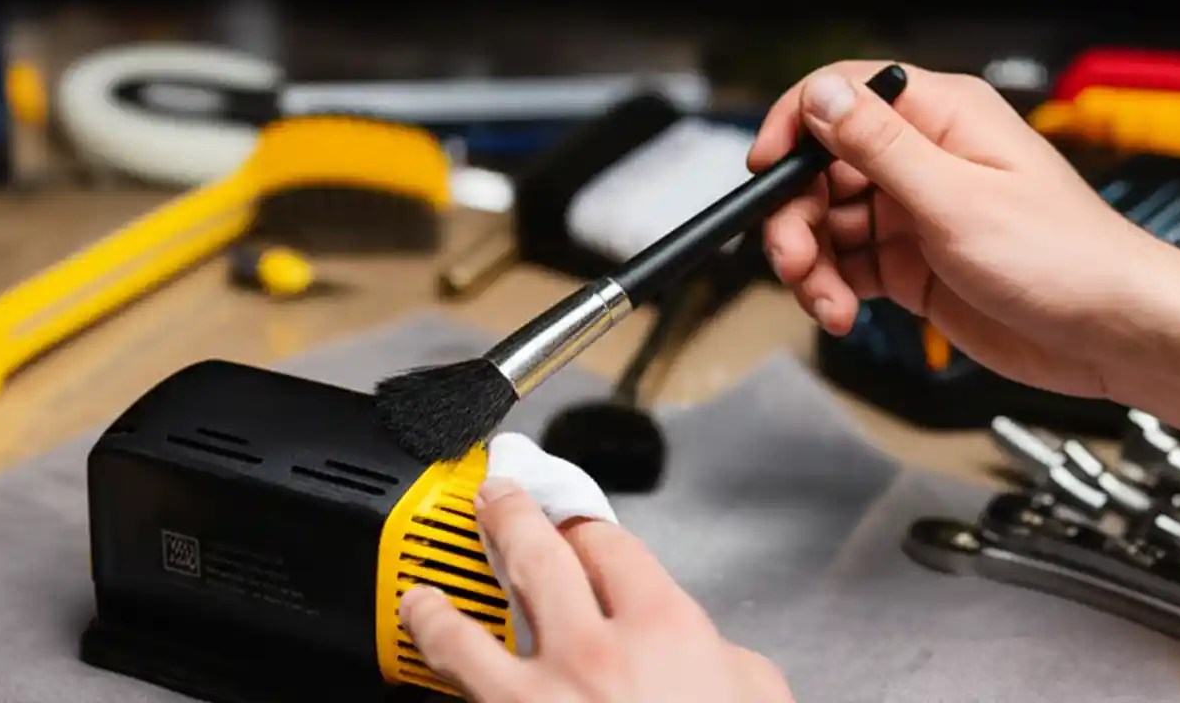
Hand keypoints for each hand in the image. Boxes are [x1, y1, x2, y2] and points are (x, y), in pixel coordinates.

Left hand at [397, 477, 794, 702]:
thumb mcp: (758, 697)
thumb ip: (729, 660)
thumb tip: (712, 651)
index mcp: (663, 629)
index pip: (610, 546)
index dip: (585, 526)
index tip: (572, 521)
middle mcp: (593, 651)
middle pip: (536, 555)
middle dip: (509, 514)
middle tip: (494, 497)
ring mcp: (537, 701)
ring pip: (465, 629)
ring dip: (437, 603)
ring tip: (422, 592)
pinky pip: (453, 701)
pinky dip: (430, 679)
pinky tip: (420, 671)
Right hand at [748, 59, 1179, 401]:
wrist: (1106, 334)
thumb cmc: (1063, 259)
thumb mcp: (958, 199)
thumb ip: (881, 147)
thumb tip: (822, 98)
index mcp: (941, 120)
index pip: (842, 97)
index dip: (793, 128)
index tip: (766, 170)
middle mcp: (922, 160)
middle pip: (821, 170)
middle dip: (796, 217)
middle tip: (794, 259)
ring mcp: (913, 213)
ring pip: (826, 224)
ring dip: (811, 264)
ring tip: (826, 299)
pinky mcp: (908, 262)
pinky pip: (845, 265)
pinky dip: (832, 289)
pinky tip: (842, 309)